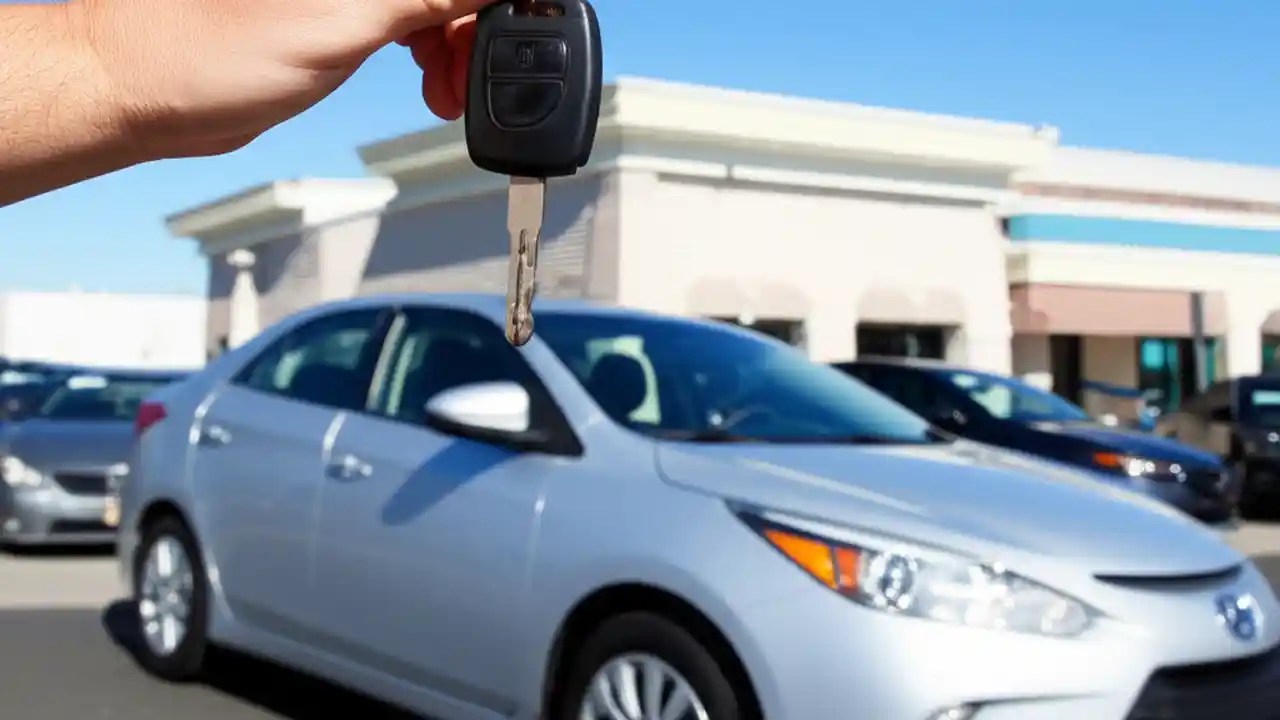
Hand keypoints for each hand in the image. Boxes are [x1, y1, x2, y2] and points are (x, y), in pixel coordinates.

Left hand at [74, 0, 494, 159]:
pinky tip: (431, 75)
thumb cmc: (207, 51)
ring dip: (457, 37)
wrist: (140, 89)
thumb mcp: (344, 21)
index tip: (527, 17)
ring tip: (450, 86)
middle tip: (480, 66)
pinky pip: (410, 10)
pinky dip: (431, 43)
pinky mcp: (339, 1)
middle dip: (477, 18)